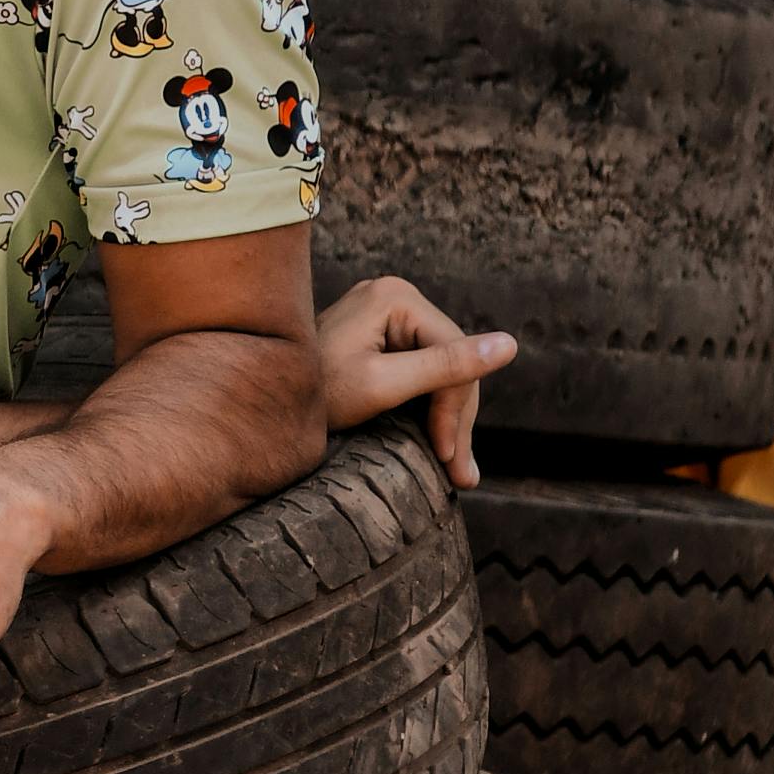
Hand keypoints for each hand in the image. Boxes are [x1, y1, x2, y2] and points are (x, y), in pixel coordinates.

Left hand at [314, 272, 517, 483]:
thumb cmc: (313, 392)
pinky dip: (429, 412)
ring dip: (448, 423)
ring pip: (440, 372)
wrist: (262, 403)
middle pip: (450, 362)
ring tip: (455, 473)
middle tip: (459, 475)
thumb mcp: (382, 386)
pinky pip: (421, 374)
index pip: (453, 351)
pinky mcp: (381, 340)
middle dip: (454, 421)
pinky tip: (438, 446)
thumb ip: (445, 367)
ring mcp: (387, 318)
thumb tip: (511, 345)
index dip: (456, 407)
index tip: (448, 456)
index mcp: (396, 297)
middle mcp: (395, 298)